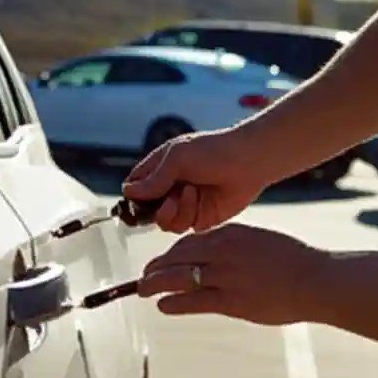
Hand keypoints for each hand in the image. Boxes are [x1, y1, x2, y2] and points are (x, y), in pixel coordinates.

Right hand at [122, 128, 268, 233]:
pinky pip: (182, 226)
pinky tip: (197, 197)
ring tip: (189, 191)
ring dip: (173, 209)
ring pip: (163, 221)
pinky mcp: (199, 219)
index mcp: (161, 168)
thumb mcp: (177, 158)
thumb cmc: (213, 151)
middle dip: (153, 206)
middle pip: (147, 209)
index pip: (136, 186)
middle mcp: (170, 188)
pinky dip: (186, 213)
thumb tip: (127, 191)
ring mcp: (184, 205)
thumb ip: (153, 178)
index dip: (133, 195)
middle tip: (167, 198)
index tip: (135, 199)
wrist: (249, 162)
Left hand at [136, 223, 325, 325]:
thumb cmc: (294, 262)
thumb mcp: (260, 241)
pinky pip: (193, 300)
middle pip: (177, 257)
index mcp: (231, 233)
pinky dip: (174, 302)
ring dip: (156, 284)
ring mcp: (225, 275)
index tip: (162, 260)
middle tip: (143, 276)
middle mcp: (222, 250)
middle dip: (156, 267)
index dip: (171, 253)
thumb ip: (235, 247)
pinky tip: (163, 306)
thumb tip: (214, 255)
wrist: (315, 280)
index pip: (189, 241)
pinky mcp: (231, 300)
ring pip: (178, 277)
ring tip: (143, 290)